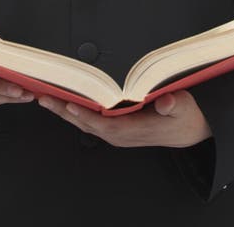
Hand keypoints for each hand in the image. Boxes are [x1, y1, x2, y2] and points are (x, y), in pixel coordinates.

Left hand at [37, 90, 212, 147]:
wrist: (189, 131)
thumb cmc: (184, 118)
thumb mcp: (185, 108)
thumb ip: (175, 105)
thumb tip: (165, 102)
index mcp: (133, 130)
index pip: (104, 125)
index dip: (86, 115)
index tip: (70, 105)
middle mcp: (121, 134)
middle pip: (87, 124)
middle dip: (64, 111)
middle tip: (44, 98)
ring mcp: (117, 132)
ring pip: (86, 122)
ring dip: (65, 111)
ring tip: (47, 98)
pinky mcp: (117, 128)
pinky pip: (91, 120)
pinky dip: (76, 111)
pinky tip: (66, 103)